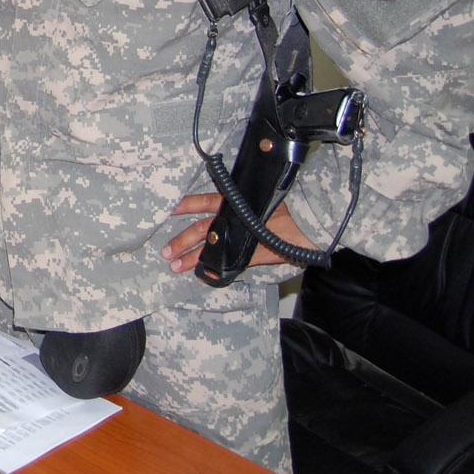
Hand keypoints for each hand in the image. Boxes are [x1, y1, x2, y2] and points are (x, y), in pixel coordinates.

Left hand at [161, 195, 316, 273]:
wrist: (308, 219)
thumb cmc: (286, 205)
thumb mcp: (258, 196)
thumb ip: (239, 201)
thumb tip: (224, 207)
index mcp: (233, 202)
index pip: (202, 201)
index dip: (185, 205)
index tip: (169, 210)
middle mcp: (233, 218)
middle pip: (200, 229)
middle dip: (182, 240)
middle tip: (166, 250)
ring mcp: (240, 236)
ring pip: (210, 247)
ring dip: (191, 257)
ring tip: (176, 265)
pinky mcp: (251, 253)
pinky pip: (230, 263)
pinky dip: (216, 271)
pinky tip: (206, 277)